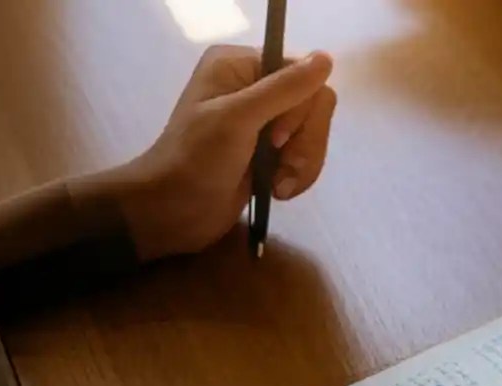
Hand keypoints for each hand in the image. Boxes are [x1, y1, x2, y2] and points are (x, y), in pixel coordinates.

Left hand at [98, 45, 337, 261]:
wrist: (174, 211)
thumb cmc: (197, 158)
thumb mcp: (239, 119)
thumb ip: (284, 88)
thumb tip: (327, 57)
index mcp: (239, 66)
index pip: (301, 72)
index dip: (299, 108)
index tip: (275, 136)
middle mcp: (254, 87)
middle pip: (314, 104)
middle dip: (304, 140)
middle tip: (280, 161)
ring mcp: (264, 121)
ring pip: (314, 132)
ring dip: (304, 162)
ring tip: (279, 184)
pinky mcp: (270, 152)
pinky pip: (307, 154)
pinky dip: (299, 175)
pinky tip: (279, 190)